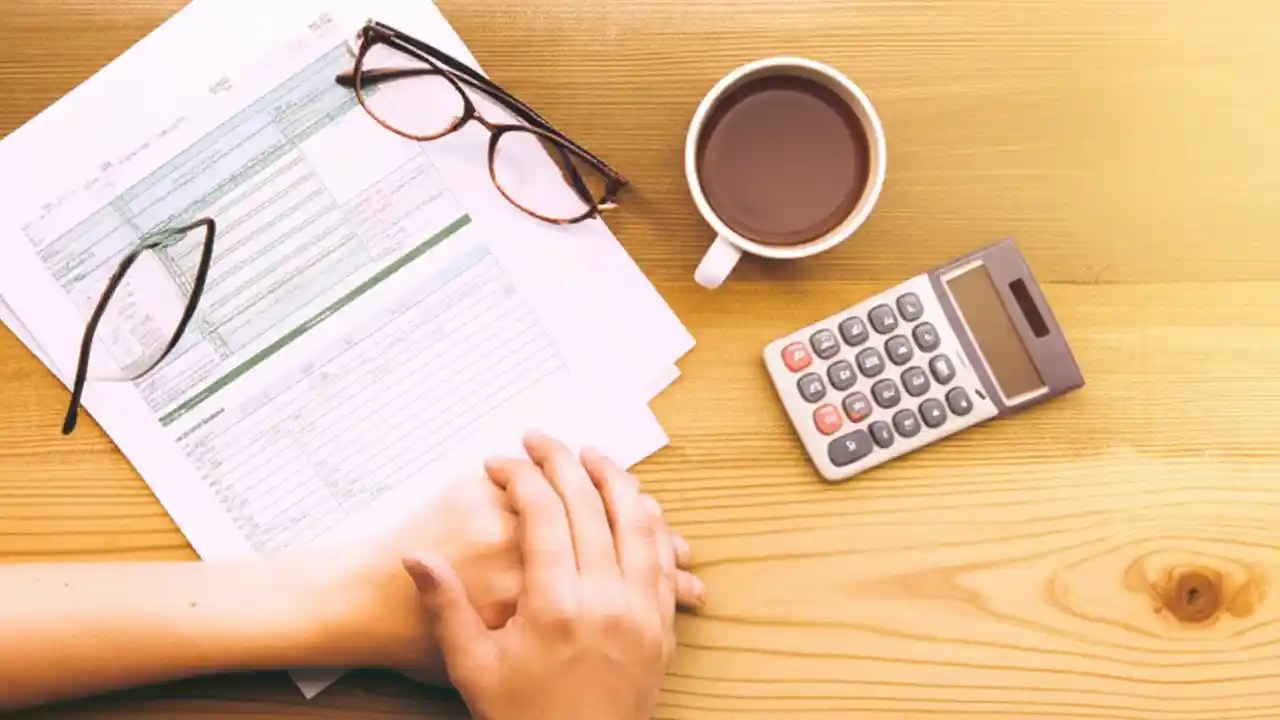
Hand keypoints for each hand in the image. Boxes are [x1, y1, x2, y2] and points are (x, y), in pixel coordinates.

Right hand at [404, 435, 697, 719]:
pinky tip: (636, 507)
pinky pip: (662, 559)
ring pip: (639, 523)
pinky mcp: (661, 626)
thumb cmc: (521, 716)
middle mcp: (606, 599)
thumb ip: (446, 605)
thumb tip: (415, 558)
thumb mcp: (472, 665)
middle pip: (593, 505)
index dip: (521, 476)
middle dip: (566, 462)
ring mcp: (641, 611)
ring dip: (618, 482)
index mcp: (555, 605)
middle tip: (543, 441)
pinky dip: (650, 524)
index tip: (501, 460)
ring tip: (594, 457)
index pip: (545, 513)